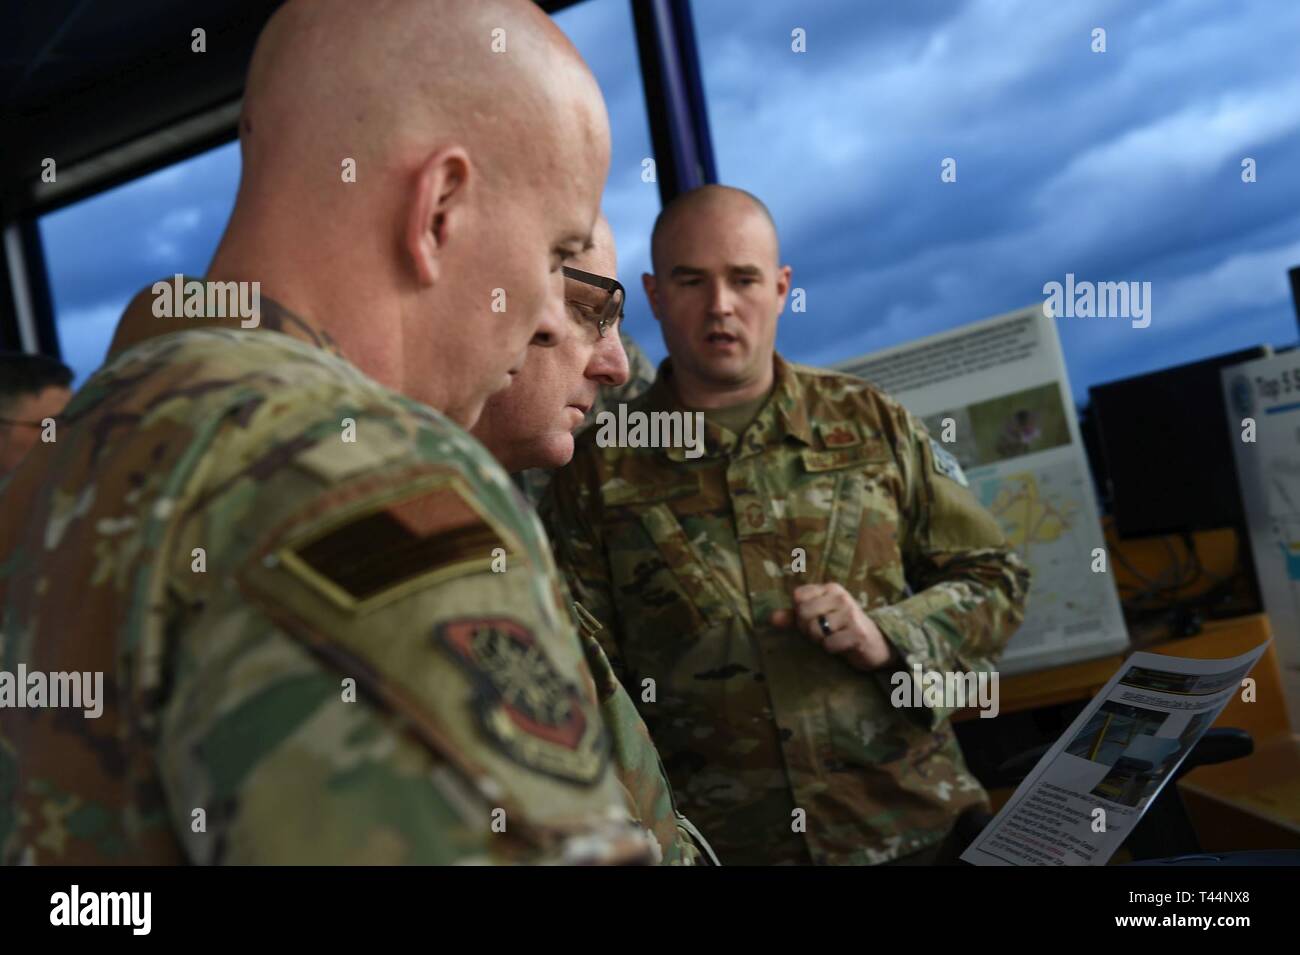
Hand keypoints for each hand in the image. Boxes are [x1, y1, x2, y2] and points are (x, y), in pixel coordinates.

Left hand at [770, 583, 893, 670]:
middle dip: (808, 629)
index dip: (799, 613)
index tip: (813, 619)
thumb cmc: (843, 629)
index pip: (798, 597)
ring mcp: (850, 614)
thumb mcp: (819, 618)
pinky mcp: (857, 633)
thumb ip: (794, 617)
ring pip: (814, 630)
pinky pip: (829, 644)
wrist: (876, 644)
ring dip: (820, 640)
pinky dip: (832, 649)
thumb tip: (772, 619)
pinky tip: (843, 646)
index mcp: (830, 588)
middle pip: (803, 613)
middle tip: (824, 632)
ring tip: (834, 638)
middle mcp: (841, 597)